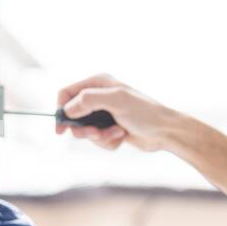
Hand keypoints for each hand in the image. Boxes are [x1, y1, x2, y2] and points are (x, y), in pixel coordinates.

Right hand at [57, 74, 177, 151]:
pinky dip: (108, 142)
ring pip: (85, 131)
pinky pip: (97, 140)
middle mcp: (99, 97)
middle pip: (73, 115)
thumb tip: (68, 110)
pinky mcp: (110, 128)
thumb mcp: (116, 101)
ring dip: (99, 137)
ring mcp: (104, 114)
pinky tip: (122, 137)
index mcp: (98, 83)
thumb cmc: (145, 113)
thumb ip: (89, 100)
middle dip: (84, 129)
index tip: (60, 129)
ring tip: (117, 134)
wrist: (166, 132)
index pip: (66, 93)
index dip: (61, 110)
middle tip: (95, 134)